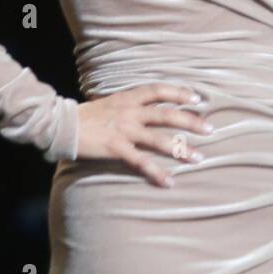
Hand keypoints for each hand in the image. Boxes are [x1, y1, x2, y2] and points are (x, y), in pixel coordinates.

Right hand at [75, 83, 211, 187]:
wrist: (60, 125)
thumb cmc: (85, 115)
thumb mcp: (110, 103)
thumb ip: (129, 105)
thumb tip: (147, 108)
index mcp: (128, 98)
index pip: (159, 91)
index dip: (180, 94)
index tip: (198, 100)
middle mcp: (130, 112)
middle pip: (167, 115)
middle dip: (191, 122)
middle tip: (211, 129)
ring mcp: (124, 130)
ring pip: (160, 139)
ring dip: (181, 150)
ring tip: (199, 158)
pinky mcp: (116, 148)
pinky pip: (141, 162)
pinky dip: (156, 173)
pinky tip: (169, 182)